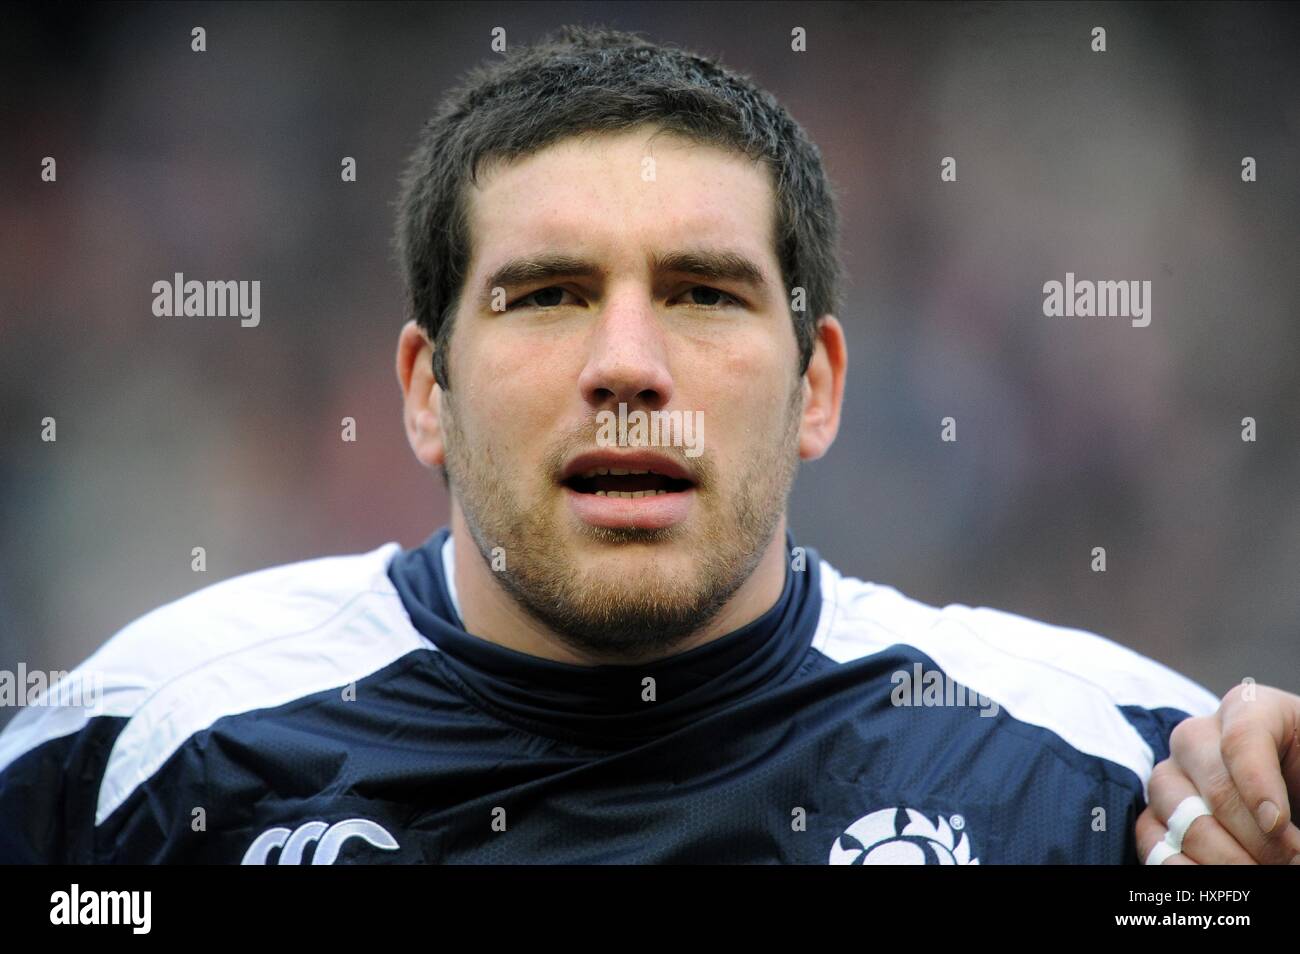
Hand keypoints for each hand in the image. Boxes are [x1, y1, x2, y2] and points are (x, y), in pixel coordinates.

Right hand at [1136, 682, 1299, 863]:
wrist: (1293, 796)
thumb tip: (1279, 823)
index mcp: (1249, 708)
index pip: (1241, 737)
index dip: (1257, 783)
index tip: (1278, 823)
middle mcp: (1199, 737)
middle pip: (1215, 786)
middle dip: (1258, 839)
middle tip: (1293, 863)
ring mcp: (1171, 777)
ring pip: (1182, 818)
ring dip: (1227, 860)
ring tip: (1265, 875)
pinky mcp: (1155, 816)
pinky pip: (1153, 843)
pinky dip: (1186, 869)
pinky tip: (1224, 883)